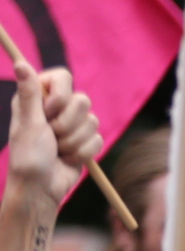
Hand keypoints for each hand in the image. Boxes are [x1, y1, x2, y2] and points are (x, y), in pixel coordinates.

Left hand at [7, 51, 95, 207]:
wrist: (41, 188)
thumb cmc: (28, 157)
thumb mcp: (28, 123)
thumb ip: (29, 94)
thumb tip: (20, 62)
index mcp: (38, 97)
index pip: (63, 76)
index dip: (61, 95)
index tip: (49, 111)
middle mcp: (56, 108)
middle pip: (82, 100)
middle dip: (67, 124)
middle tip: (51, 135)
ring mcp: (72, 125)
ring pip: (93, 121)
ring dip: (74, 141)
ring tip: (58, 150)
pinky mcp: (85, 141)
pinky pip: (98, 140)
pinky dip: (83, 152)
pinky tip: (68, 159)